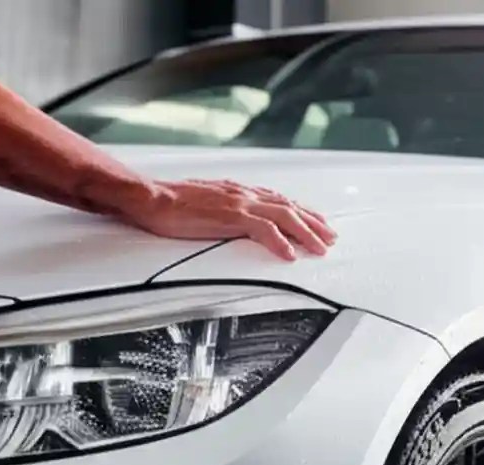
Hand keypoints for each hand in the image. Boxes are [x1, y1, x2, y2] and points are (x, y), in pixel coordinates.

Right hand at [116, 179, 336, 260]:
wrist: (152, 198)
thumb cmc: (172, 202)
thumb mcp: (208, 202)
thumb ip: (227, 208)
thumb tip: (238, 220)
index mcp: (239, 190)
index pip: (279, 200)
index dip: (302, 212)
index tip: (317, 222)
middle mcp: (244, 193)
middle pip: (289, 207)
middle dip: (314, 223)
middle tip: (330, 238)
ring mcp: (239, 202)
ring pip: (284, 216)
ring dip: (306, 233)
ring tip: (320, 248)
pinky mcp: (230, 215)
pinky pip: (263, 229)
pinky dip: (280, 242)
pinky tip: (290, 254)